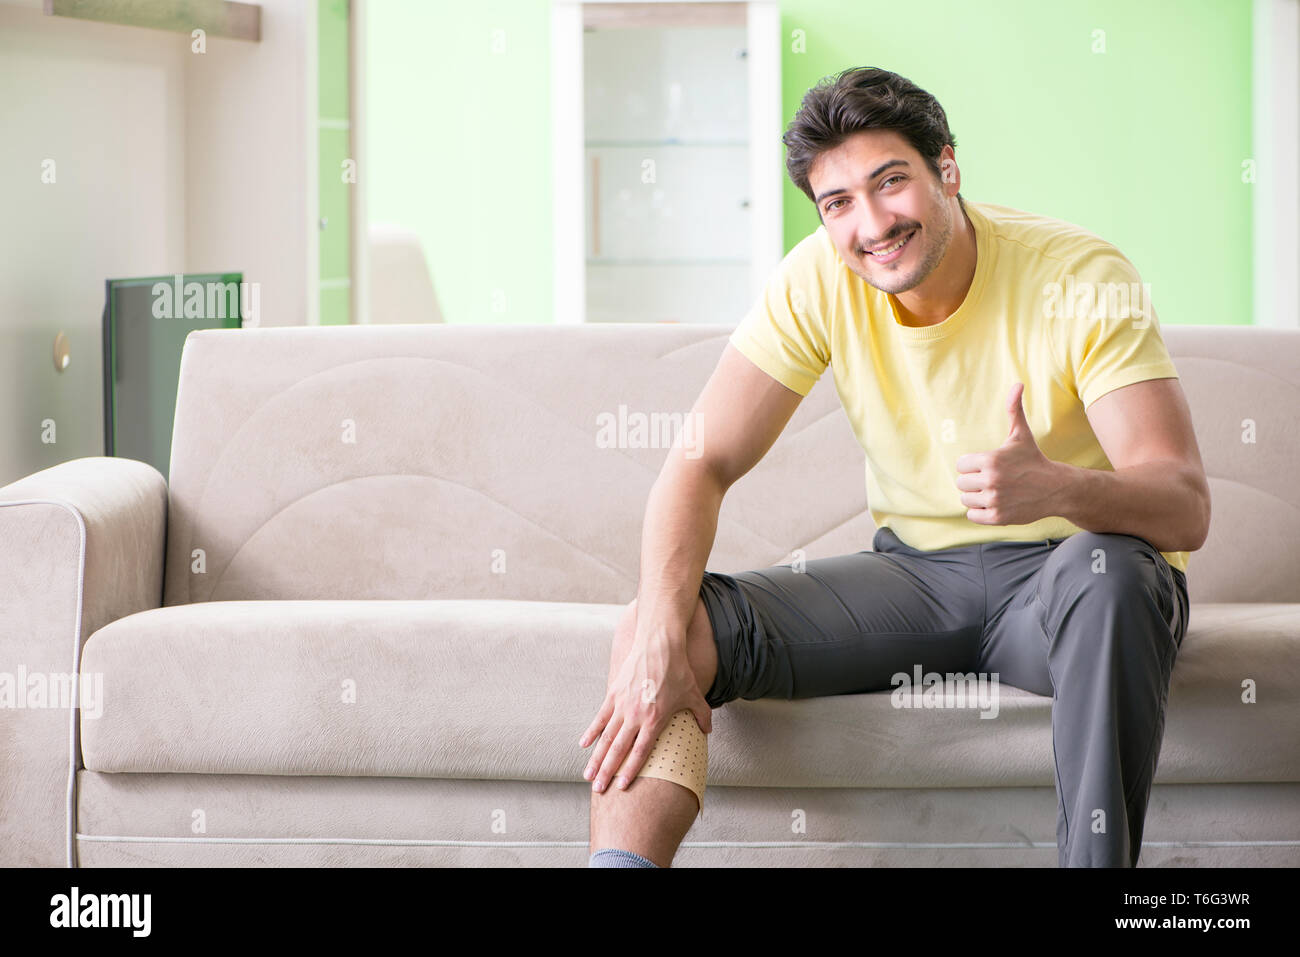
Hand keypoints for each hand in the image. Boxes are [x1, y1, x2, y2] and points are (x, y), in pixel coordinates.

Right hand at [578, 634, 711, 795]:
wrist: (659, 644)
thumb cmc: (678, 670)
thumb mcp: (694, 694)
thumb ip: (701, 715)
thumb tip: (707, 731)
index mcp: (654, 720)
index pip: (640, 751)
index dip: (630, 770)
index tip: (621, 787)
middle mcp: (635, 715)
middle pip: (618, 749)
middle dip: (607, 771)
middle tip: (597, 788)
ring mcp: (622, 705)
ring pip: (606, 737)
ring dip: (596, 757)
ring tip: (587, 774)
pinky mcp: (613, 693)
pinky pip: (600, 717)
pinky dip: (591, 732)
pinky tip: (583, 745)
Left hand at [955, 382, 1063, 525]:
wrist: (1056, 488)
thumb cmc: (1033, 459)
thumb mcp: (1021, 434)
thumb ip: (1014, 409)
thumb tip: (1018, 383)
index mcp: (991, 460)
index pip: (961, 465)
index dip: (972, 464)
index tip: (988, 465)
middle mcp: (991, 481)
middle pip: (961, 483)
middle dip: (973, 481)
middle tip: (991, 479)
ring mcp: (994, 500)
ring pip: (966, 499)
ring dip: (976, 496)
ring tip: (995, 491)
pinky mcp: (997, 517)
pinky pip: (972, 515)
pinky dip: (980, 511)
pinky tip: (995, 503)